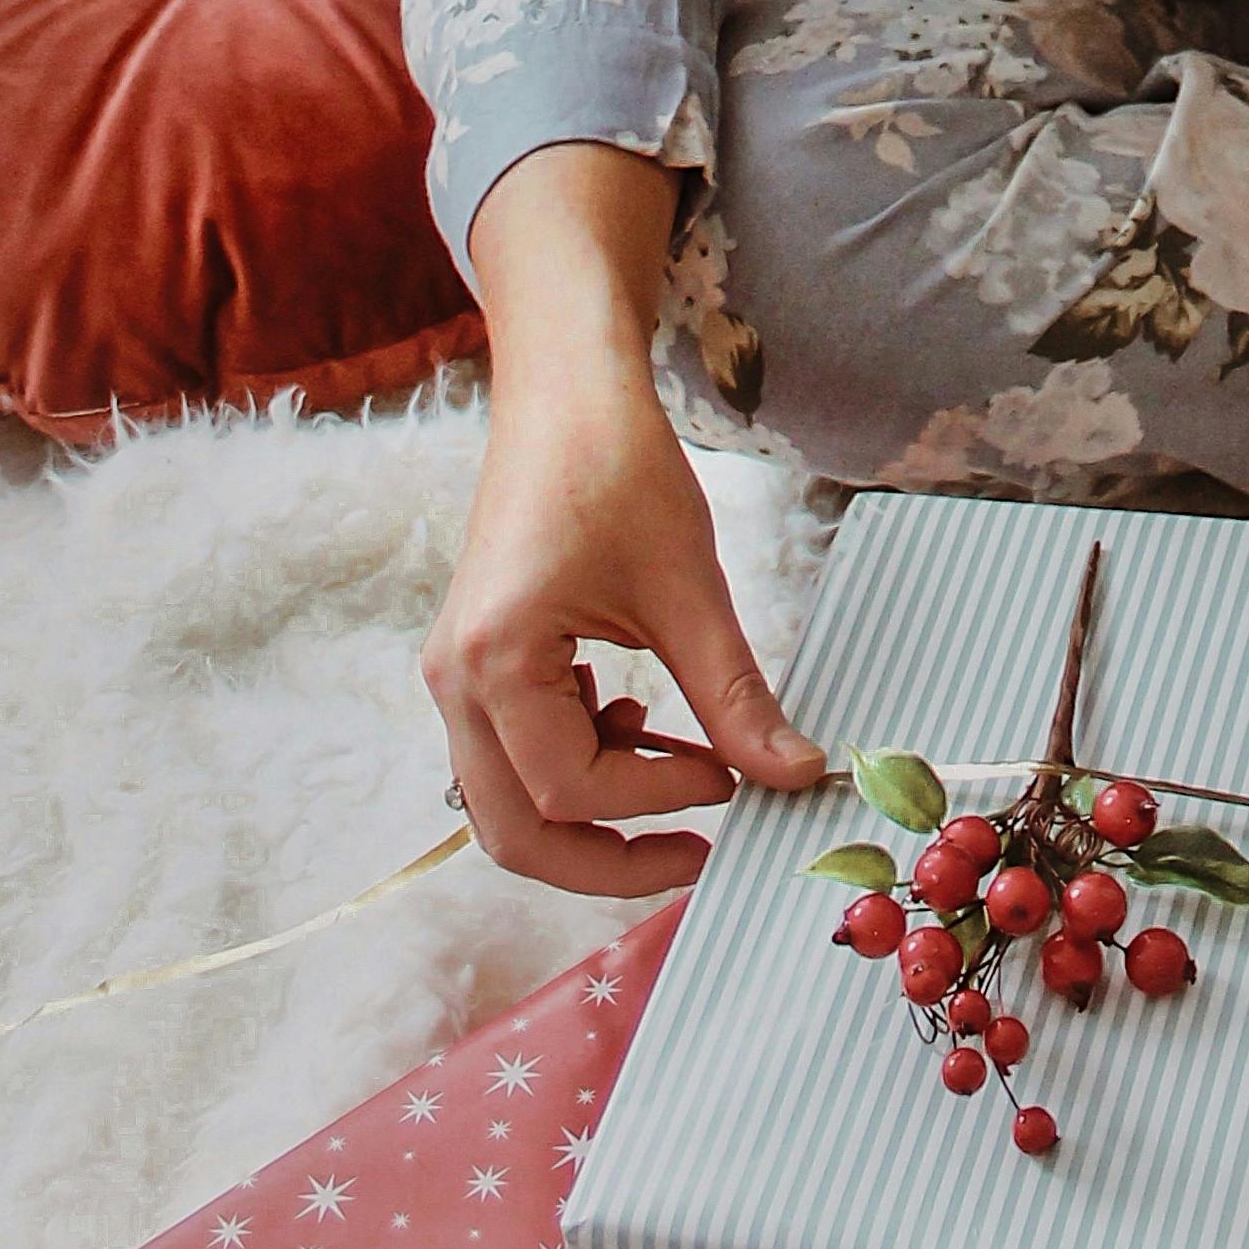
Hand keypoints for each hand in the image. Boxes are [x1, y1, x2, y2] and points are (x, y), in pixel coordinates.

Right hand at [424, 365, 824, 895]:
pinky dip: (574, 765)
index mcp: (495, 663)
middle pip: (515, 832)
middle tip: (698, 849)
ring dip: (591, 813)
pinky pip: (511, 757)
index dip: (660, 800)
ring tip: (675, 766)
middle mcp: (454, 683)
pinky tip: (633, 718)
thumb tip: (795, 774)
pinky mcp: (475, 663)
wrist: (567, 389)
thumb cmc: (616, 467)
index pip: (570, 790)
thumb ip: (733, 694)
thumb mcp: (687, 586)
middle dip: (608, 859)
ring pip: (508, 804)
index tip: (734, 778)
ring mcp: (455, 676)